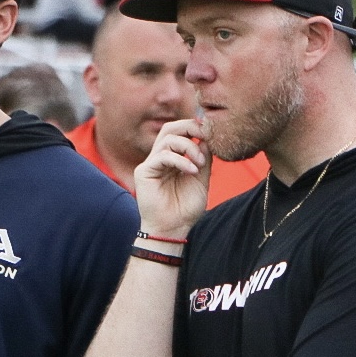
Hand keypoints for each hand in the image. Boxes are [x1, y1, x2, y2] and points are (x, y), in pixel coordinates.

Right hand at [133, 118, 213, 239]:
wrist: (173, 229)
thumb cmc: (185, 209)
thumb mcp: (201, 179)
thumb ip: (203, 158)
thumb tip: (207, 138)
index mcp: (173, 158)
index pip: (180, 132)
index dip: (195, 127)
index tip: (211, 132)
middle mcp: (160, 158)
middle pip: (170, 128)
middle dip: (190, 127)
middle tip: (206, 135)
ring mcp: (151, 164)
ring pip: (167, 139)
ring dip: (189, 147)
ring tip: (200, 163)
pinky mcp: (144, 172)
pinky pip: (162, 156)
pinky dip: (180, 160)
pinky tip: (192, 171)